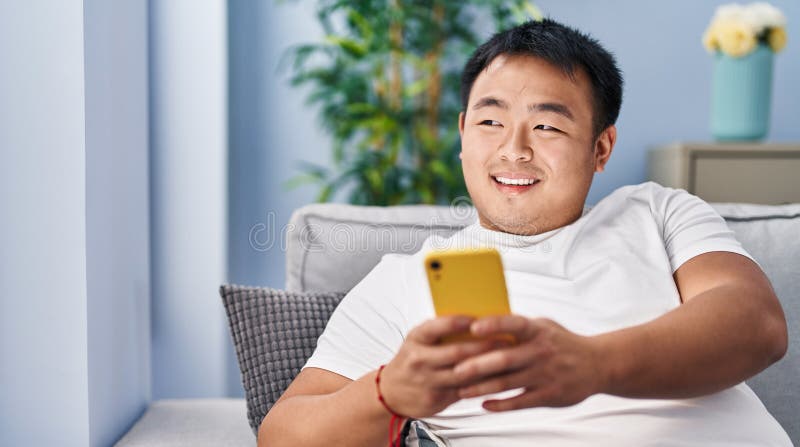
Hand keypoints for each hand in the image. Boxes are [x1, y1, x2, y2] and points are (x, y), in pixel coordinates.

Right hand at [379, 315, 501, 417]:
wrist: (391, 392)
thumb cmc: (411, 360)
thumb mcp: (418, 340)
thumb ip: (440, 332)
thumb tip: (476, 320)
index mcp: (415, 339)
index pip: (437, 327)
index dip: (459, 322)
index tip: (479, 319)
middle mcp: (419, 360)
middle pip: (456, 353)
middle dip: (484, 346)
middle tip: (506, 340)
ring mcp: (427, 381)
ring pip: (464, 375)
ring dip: (488, 367)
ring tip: (507, 358)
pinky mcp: (436, 399)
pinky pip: (464, 391)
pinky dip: (482, 384)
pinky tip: (498, 378)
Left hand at [452, 315, 606, 410]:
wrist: (598, 364)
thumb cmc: (562, 343)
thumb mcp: (544, 326)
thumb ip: (518, 327)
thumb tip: (483, 321)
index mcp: (538, 331)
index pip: (514, 324)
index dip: (494, 325)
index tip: (473, 327)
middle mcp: (541, 351)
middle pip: (504, 359)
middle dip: (477, 365)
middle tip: (454, 370)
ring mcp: (545, 374)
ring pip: (508, 383)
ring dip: (482, 388)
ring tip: (462, 390)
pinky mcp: (549, 395)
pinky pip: (520, 402)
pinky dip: (500, 405)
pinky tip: (484, 404)